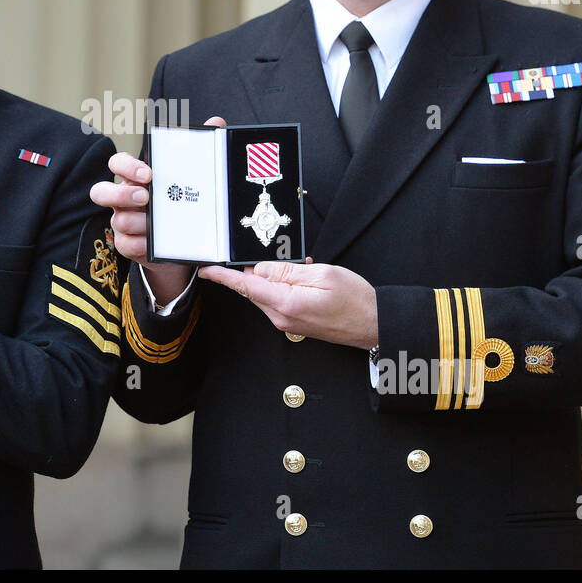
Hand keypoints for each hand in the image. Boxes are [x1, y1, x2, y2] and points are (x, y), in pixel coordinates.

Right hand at [89, 116, 225, 304]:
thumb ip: (198, 150)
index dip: (126, 166)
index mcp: (135, 177)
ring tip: (158, 225)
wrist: (180, 240)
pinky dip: (141, 244)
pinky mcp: (126, 243)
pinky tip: (153, 243)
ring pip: (119, 220)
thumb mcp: (187, 178)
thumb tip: (216, 122)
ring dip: (140, 222)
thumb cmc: (179, 202)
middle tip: (145, 197)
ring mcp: (122, 221)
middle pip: (101, 191)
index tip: (147, 172)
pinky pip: (126, 244)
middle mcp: (123, 198)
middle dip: (120, 193)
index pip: (117, 163)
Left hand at [198, 260, 378, 349]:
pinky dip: (285, 287)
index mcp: (286, 303)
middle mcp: (282, 318)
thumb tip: (261, 269)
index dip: (223, 276)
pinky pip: (278, 301)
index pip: (245, 286)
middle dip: (259, 270)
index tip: (207, 270)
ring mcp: (287, 323)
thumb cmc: (356, 301)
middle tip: (280, 256)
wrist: (374, 325)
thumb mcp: (322, 274)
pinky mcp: (294, 324)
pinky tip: (305, 280)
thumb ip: (287, 271)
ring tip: (305, 270)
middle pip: (254, 288)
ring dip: (276, 278)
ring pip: (266, 294)